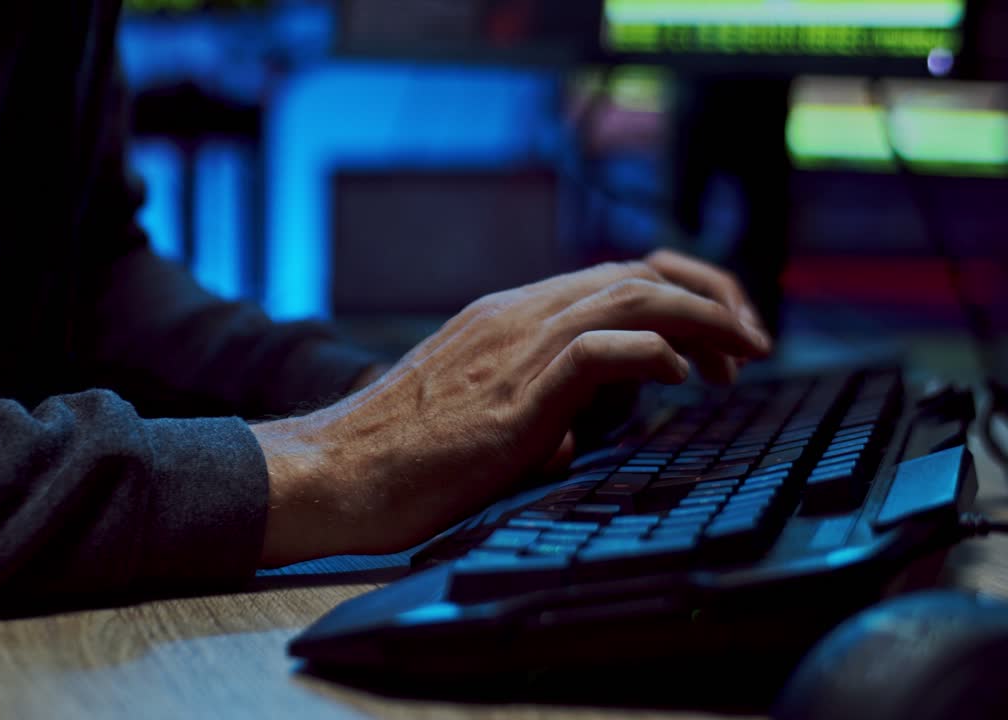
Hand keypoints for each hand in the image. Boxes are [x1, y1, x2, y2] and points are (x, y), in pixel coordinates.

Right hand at [252, 250, 770, 565]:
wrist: (335, 471)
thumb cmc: (399, 456)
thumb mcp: (478, 414)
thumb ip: (530, 405)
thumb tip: (574, 431)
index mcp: (506, 318)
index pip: (611, 280)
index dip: (676, 296)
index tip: (715, 337)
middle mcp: (514, 317)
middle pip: (635, 274)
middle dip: (709, 298)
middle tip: (751, 342)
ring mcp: (512, 349)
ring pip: (628, 298)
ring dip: (702, 320)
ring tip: (744, 354)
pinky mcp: (513, 394)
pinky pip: (600, 350)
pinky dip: (654, 353)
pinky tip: (683, 377)